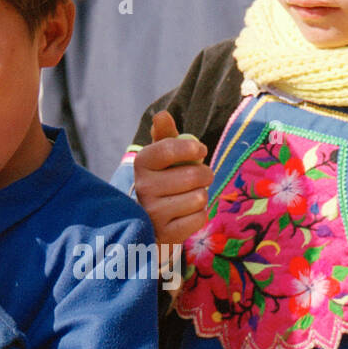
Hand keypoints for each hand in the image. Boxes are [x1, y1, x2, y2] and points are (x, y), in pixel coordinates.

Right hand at [134, 111, 212, 248]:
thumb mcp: (162, 158)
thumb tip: (161, 115)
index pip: (168, 148)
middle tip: (201, 177)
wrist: (151, 224)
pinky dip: (199, 216)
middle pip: (193, 175)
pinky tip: (186, 216)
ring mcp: (153, 213)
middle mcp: (143, 188)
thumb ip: (165, 136)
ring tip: (189, 198)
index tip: (201, 150)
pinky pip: (199, 218)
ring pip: (199, 198)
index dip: (191, 148)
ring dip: (201, 196)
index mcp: (142, 164)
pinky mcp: (166, 234)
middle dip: (205, 175)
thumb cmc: (163, 181)